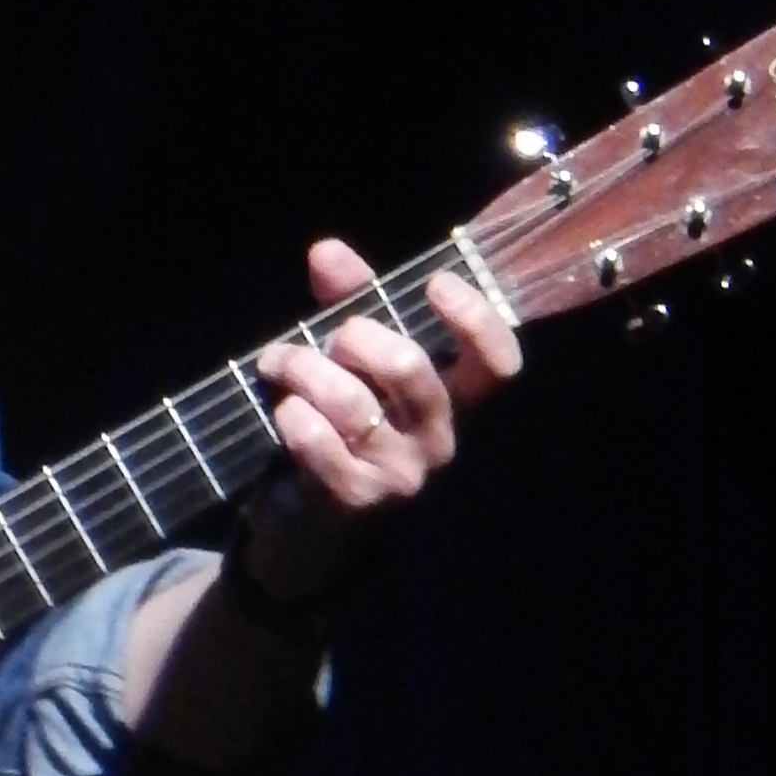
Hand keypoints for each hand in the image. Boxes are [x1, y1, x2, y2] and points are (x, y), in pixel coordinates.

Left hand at [241, 238, 521, 586]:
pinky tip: (285, 411)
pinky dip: (298, 420)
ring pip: (356, 406)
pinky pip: (326, 450)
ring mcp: (402, 475)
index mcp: (452, 399)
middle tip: (326, 339)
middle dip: (356, 338)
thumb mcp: (348, 360)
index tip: (435, 284)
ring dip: (306, 370)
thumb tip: (326, 251)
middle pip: (411, 369)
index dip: (477, 320)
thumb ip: (347, 301)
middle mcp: (438, 438)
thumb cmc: (338, 428)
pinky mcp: (357, 501)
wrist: (307, 524)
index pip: (498, 364)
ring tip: (277, 363)